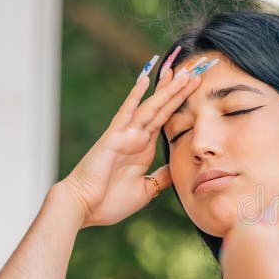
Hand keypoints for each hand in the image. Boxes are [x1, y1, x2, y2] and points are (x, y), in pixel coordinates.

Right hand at [62, 59, 201, 226]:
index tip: (194, 87)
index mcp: (144, 148)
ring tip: (182, 71)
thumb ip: (162, 177)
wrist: (83, 208)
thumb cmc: (109, 202)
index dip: (180, 103)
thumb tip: (178, 169)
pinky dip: (135, 95)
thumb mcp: (146, 189)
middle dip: (178, 90)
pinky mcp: (113, 137)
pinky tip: (145, 78)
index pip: (166, 120)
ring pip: (151, 107)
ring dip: (167, 90)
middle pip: (161, 108)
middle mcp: (136, 137)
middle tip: (194, 70)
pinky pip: (127, 113)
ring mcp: (125, 135)